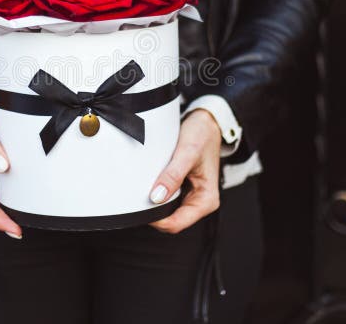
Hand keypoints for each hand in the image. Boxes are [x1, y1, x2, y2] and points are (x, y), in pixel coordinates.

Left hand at [148, 109, 221, 233]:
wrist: (206, 122)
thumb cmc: (202, 135)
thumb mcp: (187, 152)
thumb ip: (173, 175)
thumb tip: (157, 197)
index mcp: (206, 200)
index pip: (177, 223)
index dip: (157, 220)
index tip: (141, 207)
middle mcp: (199, 201)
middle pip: (170, 219)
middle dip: (153, 212)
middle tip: (138, 195)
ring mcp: (191, 196)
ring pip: (166, 210)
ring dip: (154, 202)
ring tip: (146, 186)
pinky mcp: (183, 188)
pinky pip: (166, 198)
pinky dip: (157, 193)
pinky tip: (151, 182)